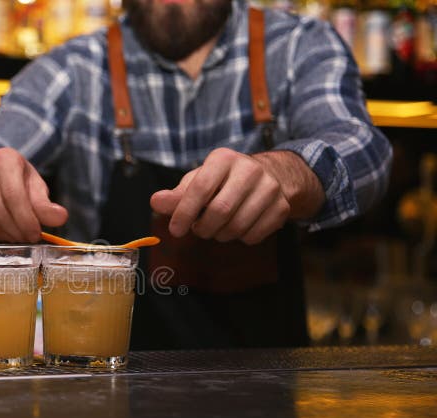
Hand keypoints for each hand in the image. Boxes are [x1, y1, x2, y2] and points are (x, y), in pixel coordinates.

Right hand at [0, 147, 67, 241]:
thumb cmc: (14, 180)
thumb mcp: (33, 185)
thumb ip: (45, 203)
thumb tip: (59, 218)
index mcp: (4, 159)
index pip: (14, 195)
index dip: (26, 219)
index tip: (36, 233)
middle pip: (1, 211)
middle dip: (19, 231)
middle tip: (29, 238)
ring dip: (8, 236)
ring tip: (19, 236)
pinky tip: (5, 233)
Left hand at [150, 148, 292, 244]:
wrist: (268, 176)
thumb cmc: (223, 181)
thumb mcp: (198, 181)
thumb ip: (176, 195)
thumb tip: (156, 202)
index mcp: (224, 159)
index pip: (201, 188)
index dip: (185, 212)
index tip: (175, 230)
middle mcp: (250, 169)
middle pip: (220, 211)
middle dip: (204, 228)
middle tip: (199, 229)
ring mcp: (270, 188)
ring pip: (237, 226)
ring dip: (220, 235)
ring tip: (217, 228)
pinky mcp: (282, 207)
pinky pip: (254, 236)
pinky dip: (240, 239)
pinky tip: (238, 228)